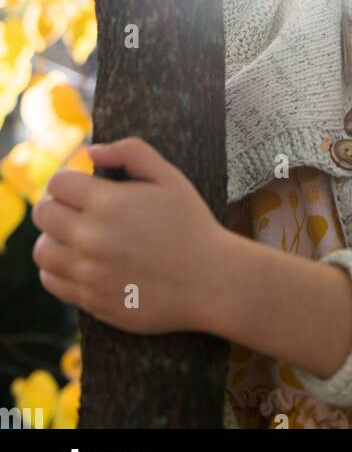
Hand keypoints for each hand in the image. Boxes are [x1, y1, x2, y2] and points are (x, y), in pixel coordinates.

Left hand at [31, 136, 224, 335]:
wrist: (209, 280)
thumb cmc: (191, 224)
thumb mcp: (170, 177)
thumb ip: (131, 152)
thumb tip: (91, 151)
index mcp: (108, 203)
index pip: (58, 183)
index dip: (70, 179)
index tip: (84, 186)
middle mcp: (91, 238)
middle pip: (43, 213)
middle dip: (58, 205)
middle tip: (79, 209)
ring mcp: (88, 272)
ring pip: (41, 250)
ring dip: (54, 238)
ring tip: (77, 236)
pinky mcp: (90, 300)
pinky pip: (51, 281)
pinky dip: (58, 268)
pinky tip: (80, 261)